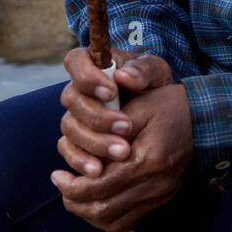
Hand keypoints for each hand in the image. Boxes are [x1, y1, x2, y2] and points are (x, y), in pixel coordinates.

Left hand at [51, 83, 194, 231]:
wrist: (208, 120)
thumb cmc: (170, 108)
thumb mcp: (139, 107)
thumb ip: (109, 132)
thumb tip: (86, 158)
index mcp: (145, 161)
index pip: (97, 187)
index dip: (71, 185)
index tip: (56, 175)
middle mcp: (154, 186)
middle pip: (102, 211)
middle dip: (75, 202)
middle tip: (62, 185)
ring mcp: (160, 197)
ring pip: (114, 223)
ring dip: (89, 213)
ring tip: (76, 195)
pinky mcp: (163, 200)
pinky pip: (130, 222)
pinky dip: (108, 218)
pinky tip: (99, 201)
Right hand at [57, 46, 173, 179]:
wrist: (162, 114)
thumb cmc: (154, 86)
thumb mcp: (156, 72)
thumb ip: (143, 69)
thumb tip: (124, 76)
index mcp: (93, 65)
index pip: (75, 61)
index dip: (87, 77)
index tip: (111, 92)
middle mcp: (79, 90)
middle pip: (72, 100)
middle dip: (98, 116)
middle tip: (126, 127)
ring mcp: (75, 117)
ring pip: (70, 129)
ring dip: (94, 142)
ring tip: (121, 152)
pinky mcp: (76, 141)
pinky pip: (69, 151)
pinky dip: (82, 161)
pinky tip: (100, 170)